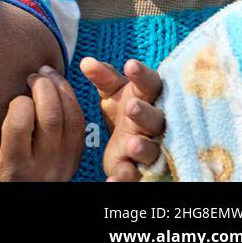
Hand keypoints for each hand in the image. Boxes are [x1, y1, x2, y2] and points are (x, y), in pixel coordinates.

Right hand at [0, 66, 84, 180]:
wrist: (21, 192)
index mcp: (15, 164)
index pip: (20, 126)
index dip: (19, 103)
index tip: (14, 95)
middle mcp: (44, 164)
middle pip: (52, 119)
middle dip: (44, 88)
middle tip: (33, 74)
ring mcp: (64, 161)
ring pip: (72, 120)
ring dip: (62, 90)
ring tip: (47, 73)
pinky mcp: (76, 156)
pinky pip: (81, 125)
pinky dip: (73, 101)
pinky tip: (60, 87)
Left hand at [81, 57, 163, 181]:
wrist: (129, 140)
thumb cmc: (125, 107)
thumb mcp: (114, 92)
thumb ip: (103, 77)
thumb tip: (86, 62)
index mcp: (147, 99)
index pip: (150, 84)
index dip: (142, 76)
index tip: (130, 65)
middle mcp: (154, 124)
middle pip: (155, 118)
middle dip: (144, 113)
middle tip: (131, 107)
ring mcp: (151, 148)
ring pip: (151, 149)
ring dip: (142, 147)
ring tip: (131, 144)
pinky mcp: (140, 169)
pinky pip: (135, 175)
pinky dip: (124, 179)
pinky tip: (112, 180)